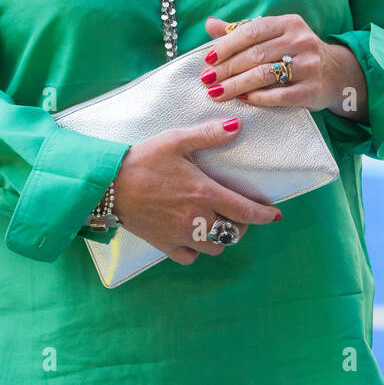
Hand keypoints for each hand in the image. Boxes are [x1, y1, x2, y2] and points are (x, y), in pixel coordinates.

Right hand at [112, 117, 281, 266]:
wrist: (109, 185)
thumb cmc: (143, 160)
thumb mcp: (176, 141)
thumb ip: (209, 135)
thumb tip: (237, 127)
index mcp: (205, 194)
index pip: (245, 211)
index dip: (264, 215)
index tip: (274, 215)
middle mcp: (198, 219)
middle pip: (233, 232)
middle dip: (241, 224)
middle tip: (237, 212)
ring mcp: (181, 235)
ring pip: (215, 247)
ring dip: (221, 237)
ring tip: (216, 224)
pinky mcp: (164, 245)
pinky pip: (190, 257)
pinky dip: (197, 250)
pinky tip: (193, 237)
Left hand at [200, 14, 368, 121]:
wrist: (337, 74)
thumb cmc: (295, 53)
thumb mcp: (273, 36)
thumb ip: (241, 31)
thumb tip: (209, 24)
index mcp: (289, 23)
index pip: (251, 31)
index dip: (227, 45)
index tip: (208, 60)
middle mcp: (301, 41)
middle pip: (255, 54)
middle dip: (227, 69)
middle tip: (207, 80)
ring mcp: (310, 65)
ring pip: (264, 75)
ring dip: (236, 85)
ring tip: (216, 93)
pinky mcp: (313, 89)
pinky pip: (280, 95)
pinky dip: (257, 98)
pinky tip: (241, 100)